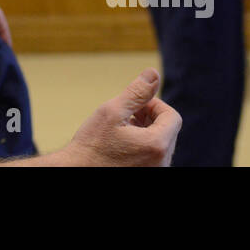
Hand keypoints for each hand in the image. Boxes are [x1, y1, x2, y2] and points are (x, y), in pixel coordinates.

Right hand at [65, 68, 180, 165]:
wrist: (77, 173)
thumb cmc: (92, 146)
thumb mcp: (112, 112)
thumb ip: (136, 92)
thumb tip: (153, 74)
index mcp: (157, 145)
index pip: (172, 117)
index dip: (154, 105)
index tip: (135, 105)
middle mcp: (162, 163)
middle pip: (167, 130)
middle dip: (150, 118)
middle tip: (126, 114)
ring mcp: (155, 172)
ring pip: (160, 144)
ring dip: (146, 131)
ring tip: (123, 128)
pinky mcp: (146, 175)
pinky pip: (153, 157)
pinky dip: (143, 145)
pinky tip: (122, 143)